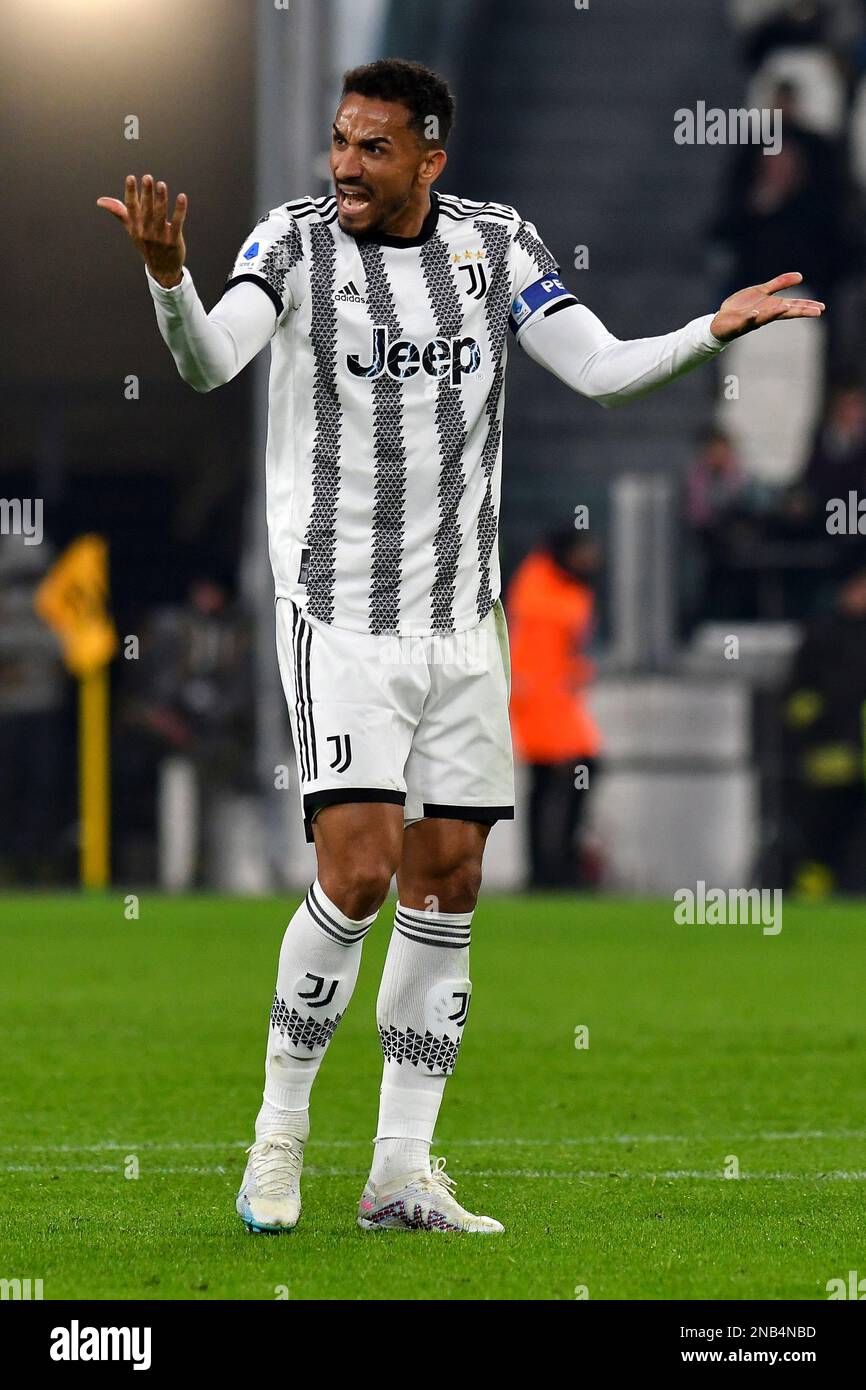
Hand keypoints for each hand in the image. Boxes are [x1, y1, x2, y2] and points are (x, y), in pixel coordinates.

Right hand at [97, 174, 186, 287]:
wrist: (162, 270)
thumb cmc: (146, 245)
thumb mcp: (131, 230)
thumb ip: (119, 212)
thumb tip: (100, 201)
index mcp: (135, 227)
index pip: (131, 207)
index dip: (130, 192)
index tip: (130, 178)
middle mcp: (146, 231)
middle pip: (146, 209)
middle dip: (146, 193)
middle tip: (147, 177)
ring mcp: (160, 237)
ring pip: (160, 215)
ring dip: (161, 199)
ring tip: (161, 184)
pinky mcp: (174, 240)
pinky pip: (177, 223)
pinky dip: (180, 210)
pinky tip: (182, 197)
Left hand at [710, 272, 824, 342]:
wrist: (722, 320)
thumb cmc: (743, 307)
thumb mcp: (763, 292)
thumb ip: (780, 283)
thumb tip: (801, 276)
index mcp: (772, 307)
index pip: (793, 306)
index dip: (807, 306)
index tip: (822, 308)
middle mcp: (766, 315)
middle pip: (785, 313)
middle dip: (800, 312)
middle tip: (817, 313)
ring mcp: (753, 320)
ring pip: (766, 317)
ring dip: (776, 313)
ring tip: (787, 308)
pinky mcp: (740, 324)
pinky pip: (746, 321)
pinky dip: (752, 317)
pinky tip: (756, 312)